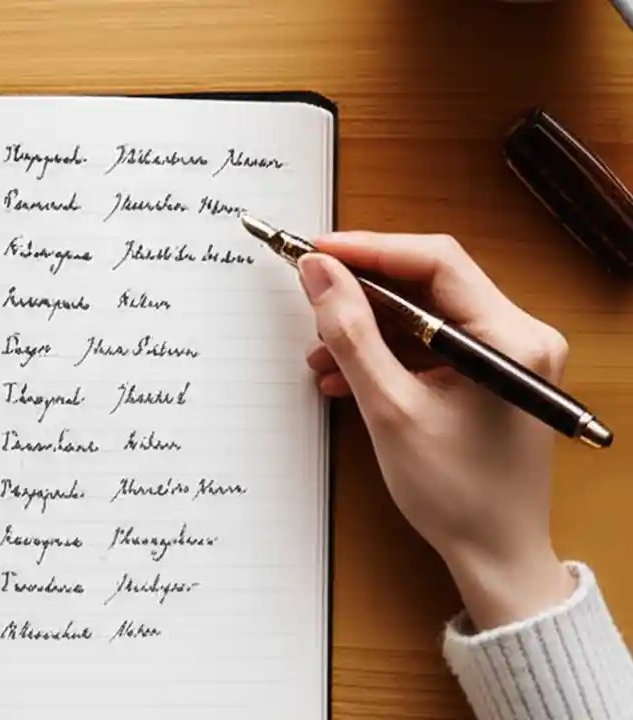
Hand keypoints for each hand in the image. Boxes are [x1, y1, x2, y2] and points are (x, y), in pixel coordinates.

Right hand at [298, 232, 574, 629]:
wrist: (494, 553)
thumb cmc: (456, 493)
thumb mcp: (390, 409)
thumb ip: (352, 334)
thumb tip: (318, 273)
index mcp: (512, 337)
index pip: (436, 262)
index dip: (370, 250)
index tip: (316, 252)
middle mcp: (520, 335)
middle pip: (430, 283)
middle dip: (363, 290)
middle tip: (310, 295)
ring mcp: (507, 355)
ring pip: (424, 313)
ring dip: (368, 326)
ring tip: (321, 353)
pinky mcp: (490, 373)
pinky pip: (430, 343)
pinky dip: (386, 352)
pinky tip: (345, 374)